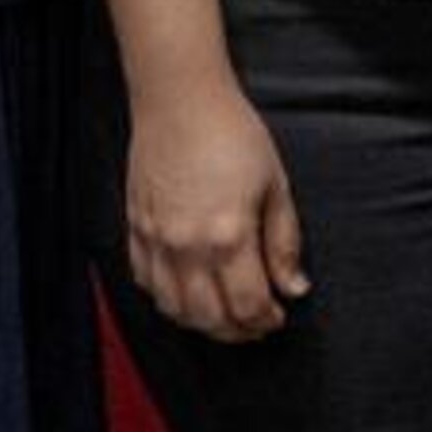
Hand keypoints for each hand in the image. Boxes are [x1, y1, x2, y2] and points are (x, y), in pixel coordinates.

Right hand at [124, 78, 307, 340]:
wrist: (181, 100)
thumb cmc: (233, 134)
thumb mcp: (276, 185)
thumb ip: (284, 242)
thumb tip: (294, 287)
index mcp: (229, 236)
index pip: (248, 305)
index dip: (267, 321)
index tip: (278, 315)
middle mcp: (188, 247)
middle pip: (209, 318)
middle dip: (237, 331)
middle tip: (256, 324)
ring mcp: (157, 241)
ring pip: (174, 309)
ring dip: (202, 323)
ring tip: (225, 315)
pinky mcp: (136, 230)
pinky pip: (145, 284)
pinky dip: (167, 299)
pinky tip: (187, 293)